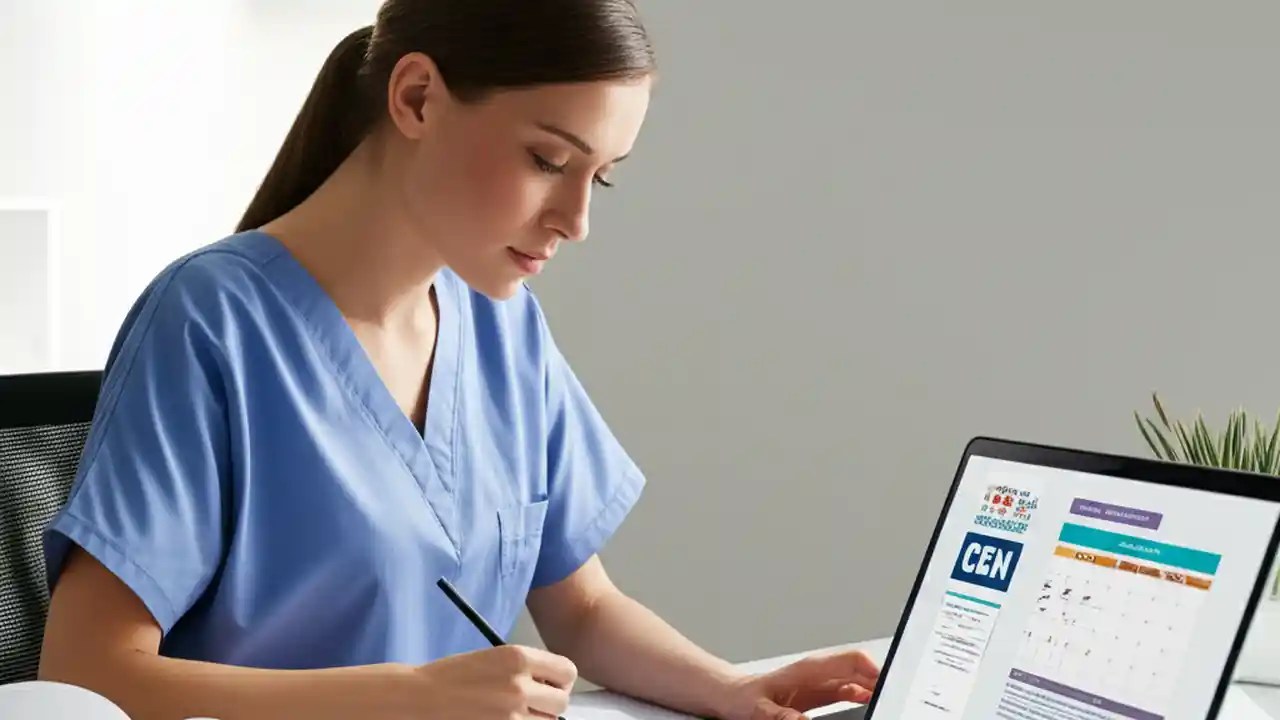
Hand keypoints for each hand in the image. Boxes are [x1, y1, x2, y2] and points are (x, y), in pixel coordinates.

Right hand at [411, 645, 577, 718]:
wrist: (419, 699)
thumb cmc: (452, 677)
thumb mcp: (494, 658)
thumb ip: (525, 668)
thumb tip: (553, 684)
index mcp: (518, 657)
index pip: (567, 672)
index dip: (561, 681)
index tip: (550, 686)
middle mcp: (519, 685)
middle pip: (561, 702)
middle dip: (550, 705)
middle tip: (531, 705)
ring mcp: (511, 714)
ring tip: (513, 715)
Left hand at [718, 649, 880, 719]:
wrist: (734, 697)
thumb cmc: (744, 698)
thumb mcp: (759, 709)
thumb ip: (780, 716)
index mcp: (808, 670)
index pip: (850, 660)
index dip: (873, 669)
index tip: (887, 684)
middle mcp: (818, 673)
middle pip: (859, 669)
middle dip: (878, 680)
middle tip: (893, 696)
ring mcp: (820, 682)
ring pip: (856, 680)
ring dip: (872, 689)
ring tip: (886, 701)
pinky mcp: (819, 693)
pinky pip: (848, 691)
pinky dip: (862, 696)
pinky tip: (869, 703)